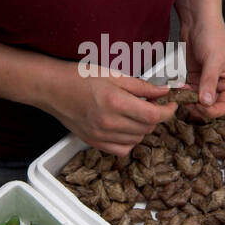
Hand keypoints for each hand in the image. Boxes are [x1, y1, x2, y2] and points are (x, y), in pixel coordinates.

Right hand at [48, 62, 178, 157]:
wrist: (53, 89)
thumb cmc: (80, 77)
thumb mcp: (115, 75)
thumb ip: (142, 86)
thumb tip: (165, 92)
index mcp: (116, 102)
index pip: (153, 115)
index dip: (168, 111)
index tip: (171, 104)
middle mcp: (109, 123)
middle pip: (148, 128)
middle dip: (155, 116)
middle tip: (152, 103)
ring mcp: (101, 136)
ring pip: (138, 139)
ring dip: (143, 127)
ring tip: (135, 113)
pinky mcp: (94, 143)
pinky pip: (123, 149)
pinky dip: (130, 140)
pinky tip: (126, 127)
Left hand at [178, 17, 224, 118]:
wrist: (197, 22)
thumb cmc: (213, 35)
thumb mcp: (213, 60)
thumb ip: (209, 82)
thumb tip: (207, 102)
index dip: (213, 110)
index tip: (199, 107)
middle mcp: (223, 85)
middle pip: (211, 106)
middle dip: (199, 106)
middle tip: (187, 102)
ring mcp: (208, 83)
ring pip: (199, 101)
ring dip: (189, 100)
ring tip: (181, 94)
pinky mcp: (196, 79)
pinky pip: (190, 92)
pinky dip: (183, 93)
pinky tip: (179, 88)